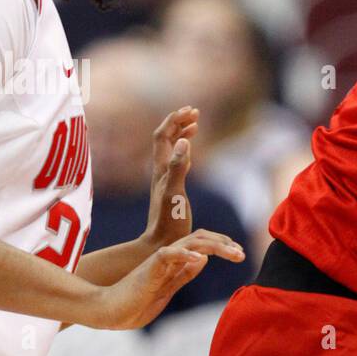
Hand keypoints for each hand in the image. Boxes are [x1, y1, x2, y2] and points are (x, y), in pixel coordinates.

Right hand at [83, 230, 243, 329]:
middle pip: (199, 239)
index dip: (221, 245)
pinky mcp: (149, 268)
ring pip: (190, 243)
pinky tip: (202, 259)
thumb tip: (203, 260)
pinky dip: (186, 255)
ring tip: (233, 253)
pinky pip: (169, 254)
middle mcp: (168, 256)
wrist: (110, 312)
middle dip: (223, 243)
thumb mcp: (168, 289)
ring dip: (214, 246)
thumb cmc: (135, 303)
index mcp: (174, 262)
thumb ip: (184, 274)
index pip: (201, 244)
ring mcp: (159, 261)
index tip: (239, 252)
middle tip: (241, 252)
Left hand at [145, 106, 198, 247]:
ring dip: (182, 134)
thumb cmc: (170, 221)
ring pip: (171, 149)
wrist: (162, 244)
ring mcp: (166, 180)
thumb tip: (184, 141)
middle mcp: (161, 171)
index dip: (175, 121)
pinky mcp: (173, 188)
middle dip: (178, 122)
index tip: (191, 112)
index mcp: (161, 168)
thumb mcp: (175, 192)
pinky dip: (185, 151)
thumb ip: (179, 167)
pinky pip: (177, 162)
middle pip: (166, 138)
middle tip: (195, 113)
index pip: (163, 135)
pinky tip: (192, 152)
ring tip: (195, 125)